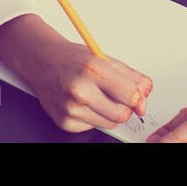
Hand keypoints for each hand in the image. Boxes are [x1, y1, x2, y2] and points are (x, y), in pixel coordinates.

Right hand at [0, 14, 152, 132]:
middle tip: (112, 94)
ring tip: (95, 96)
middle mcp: (80, 89)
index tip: (132, 93)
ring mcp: (70, 108)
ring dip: (109, 113)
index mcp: (93, 69)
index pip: (131, 96)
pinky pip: (93, 127)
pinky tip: (82, 103)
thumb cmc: (73, 59)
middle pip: (122, 114)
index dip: (136, 96)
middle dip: (123, 106)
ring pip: (110, 123)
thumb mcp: (104, 58)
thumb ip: (131, 78)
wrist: (41, 61)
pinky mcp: (65, 121)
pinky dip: (92, 117)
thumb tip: (144, 98)